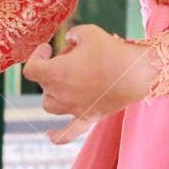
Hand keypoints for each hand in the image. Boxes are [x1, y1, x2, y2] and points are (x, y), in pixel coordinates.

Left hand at [22, 24, 156, 143]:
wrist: (137, 73)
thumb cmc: (112, 51)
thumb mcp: (88, 32)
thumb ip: (73, 35)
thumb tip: (70, 41)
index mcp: (56, 73)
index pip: (31, 69)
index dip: (37, 56)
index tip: (48, 48)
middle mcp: (60, 94)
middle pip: (44, 83)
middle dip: (54, 66)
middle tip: (75, 55)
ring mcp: (73, 108)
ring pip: (50, 105)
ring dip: (53, 92)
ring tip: (67, 80)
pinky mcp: (88, 117)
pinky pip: (68, 133)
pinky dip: (57, 135)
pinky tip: (50, 135)